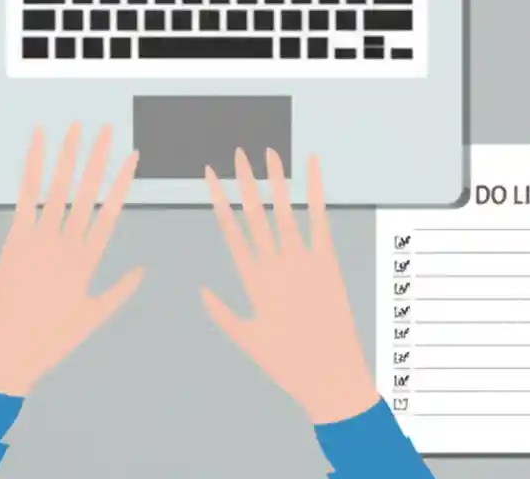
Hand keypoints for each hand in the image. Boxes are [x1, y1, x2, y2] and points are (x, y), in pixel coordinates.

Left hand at [0, 124, 141, 396]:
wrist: (7, 352)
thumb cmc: (51, 340)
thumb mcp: (93, 316)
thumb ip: (120, 290)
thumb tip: (144, 269)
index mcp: (87, 262)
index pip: (110, 212)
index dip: (122, 182)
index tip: (133, 157)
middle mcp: (65, 245)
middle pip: (86, 192)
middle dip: (97, 157)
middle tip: (107, 129)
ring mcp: (38, 240)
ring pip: (58, 188)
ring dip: (67, 155)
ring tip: (76, 127)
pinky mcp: (14, 239)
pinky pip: (26, 196)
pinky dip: (32, 168)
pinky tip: (37, 145)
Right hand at [202, 149, 378, 424]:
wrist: (330, 377)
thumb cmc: (288, 363)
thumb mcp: (248, 340)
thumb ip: (222, 314)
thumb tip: (200, 291)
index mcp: (254, 283)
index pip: (231, 232)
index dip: (220, 201)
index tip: (210, 176)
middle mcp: (276, 267)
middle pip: (255, 216)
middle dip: (244, 183)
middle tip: (235, 153)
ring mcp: (305, 263)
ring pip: (285, 212)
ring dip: (276, 181)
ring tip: (268, 153)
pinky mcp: (330, 264)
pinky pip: (320, 220)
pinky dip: (315, 192)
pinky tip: (312, 167)